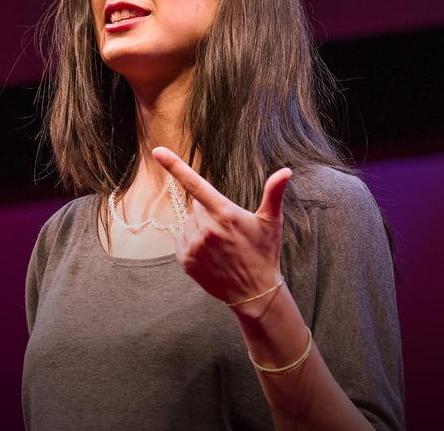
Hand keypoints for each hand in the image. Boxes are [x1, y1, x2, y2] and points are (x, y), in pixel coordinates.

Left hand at [150, 147, 291, 312]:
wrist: (254, 292)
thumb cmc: (264, 253)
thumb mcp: (272, 222)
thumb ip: (274, 194)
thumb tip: (286, 171)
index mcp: (225, 214)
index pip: (196, 184)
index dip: (175, 166)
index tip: (158, 151)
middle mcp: (206, 228)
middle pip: (197, 207)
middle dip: (209, 213)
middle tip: (229, 230)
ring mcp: (194, 245)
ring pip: (189, 224)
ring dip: (201, 229)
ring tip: (222, 245)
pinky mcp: (185, 260)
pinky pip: (183, 240)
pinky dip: (193, 243)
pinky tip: (211, 255)